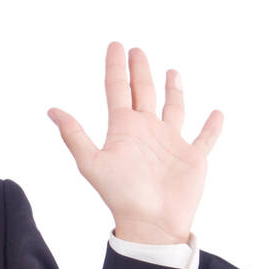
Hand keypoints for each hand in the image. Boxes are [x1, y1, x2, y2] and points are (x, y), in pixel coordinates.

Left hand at [47, 42, 221, 244]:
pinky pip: (205, 138)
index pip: (117, 89)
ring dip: (173, 90)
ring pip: (173, 109)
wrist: (150, 223)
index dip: (116, 67)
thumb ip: (74, 135)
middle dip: (140, 71)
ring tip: (172, 71)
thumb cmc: (120, 195)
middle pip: (143, 93)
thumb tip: (51, 110)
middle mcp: (146, 131)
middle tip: (136, 49)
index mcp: (123, 129)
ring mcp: (170, 143)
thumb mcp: (91, 162)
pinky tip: (216, 113)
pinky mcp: (192, 157)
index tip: (116, 45)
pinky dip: (212, 126)